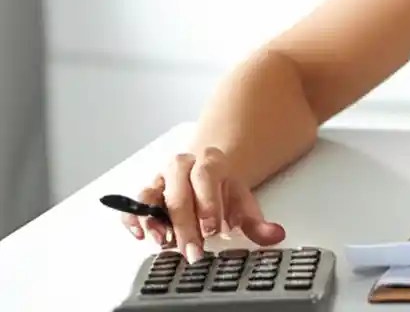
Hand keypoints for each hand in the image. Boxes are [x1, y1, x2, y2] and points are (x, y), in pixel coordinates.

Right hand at [119, 146, 286, 261]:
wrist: (208, 175)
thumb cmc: (223, 192)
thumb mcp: (244, 203)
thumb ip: (258, 222)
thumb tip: (275, 235)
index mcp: (210, 161)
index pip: (206, 176)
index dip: (208, 202)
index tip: (212, 228)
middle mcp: (182, 166)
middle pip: (179, 193)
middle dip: (185, 225)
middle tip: (193, 250)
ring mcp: (161, 178)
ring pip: (150, 194)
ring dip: (154, 221)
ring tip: (163, 241)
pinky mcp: (146, 192)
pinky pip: (133, 204)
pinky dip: (133, 219)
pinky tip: (141, 235)